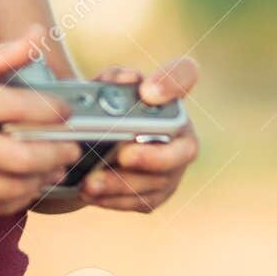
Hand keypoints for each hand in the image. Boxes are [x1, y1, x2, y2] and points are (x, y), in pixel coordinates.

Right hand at [0, 24, 82, 220]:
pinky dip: (16, 199)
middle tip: (71, 149)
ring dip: (41, 180)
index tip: (67, 113)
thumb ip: (4, 55)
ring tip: (52, 169)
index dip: (55, 111)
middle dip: (57, 155)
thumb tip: (39, 33)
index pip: (23, 108)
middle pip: (24, 158)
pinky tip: (25, 185)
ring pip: (13, 189)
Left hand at [78, 58, 199, 212]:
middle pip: (186, 148)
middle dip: (154, 155)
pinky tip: (92, 194)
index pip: (184, 74)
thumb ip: (111, 81)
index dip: (172, 82)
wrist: (91, 146)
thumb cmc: (102, 112)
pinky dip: (115, 200)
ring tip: (90, 182)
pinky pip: (142, 201)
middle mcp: (181, 133)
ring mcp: (173, 167)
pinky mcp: (159, 193)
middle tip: (123, 155)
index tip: (147, 92)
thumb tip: (127, 80)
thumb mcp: (99, 91)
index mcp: (168, 96)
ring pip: (158, 181)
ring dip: (122, 183)